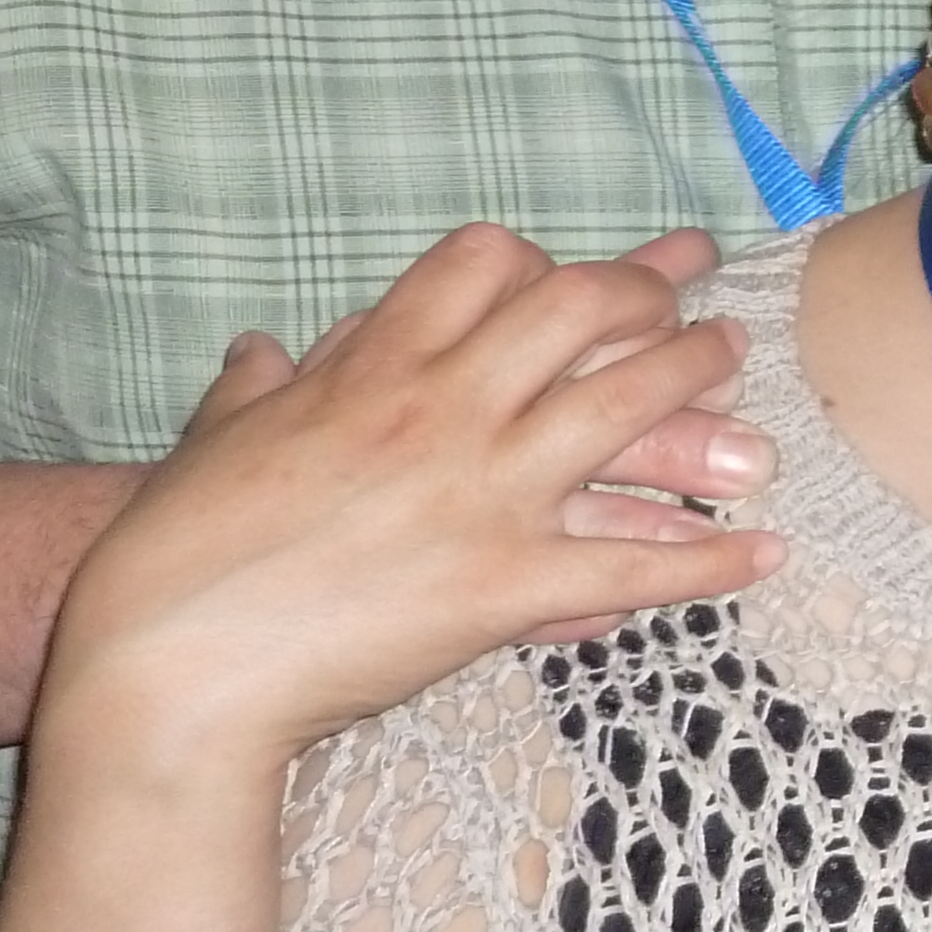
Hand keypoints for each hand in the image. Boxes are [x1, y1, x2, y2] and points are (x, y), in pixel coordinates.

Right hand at [40, 223, 781, 782]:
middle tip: (699, 311)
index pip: (481, 262)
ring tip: (749, 405)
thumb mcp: (210, 447)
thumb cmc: (168, 562)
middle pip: (581, 310)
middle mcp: (441, 411)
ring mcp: (482, 494)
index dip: (539, 259)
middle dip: (652, 299)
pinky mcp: (504, 586)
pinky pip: (637, 566)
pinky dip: (712, 562)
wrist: (165, 672)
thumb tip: (260, 350)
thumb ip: (250, 393)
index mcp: (369, 368)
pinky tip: (765, 555)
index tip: (574, 271)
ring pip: (630, 409)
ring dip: (703, 394)